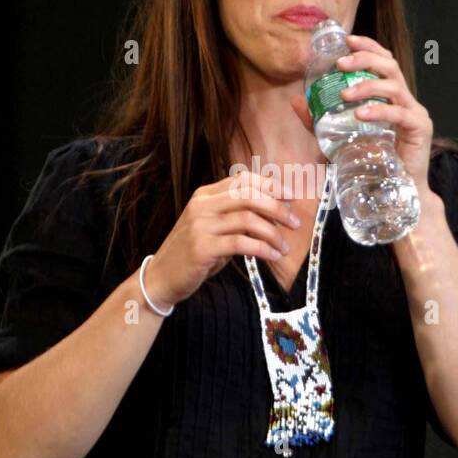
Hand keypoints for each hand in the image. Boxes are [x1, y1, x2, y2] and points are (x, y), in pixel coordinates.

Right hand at [144, 170, 301, 307]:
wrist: (162, 277)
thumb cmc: (195, 253)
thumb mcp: (216, 228)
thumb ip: (239, 216)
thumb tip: (278, 210)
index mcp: (205, 195)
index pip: (243, 180)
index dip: (271, 185)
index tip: (291, 197)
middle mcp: (202, 205)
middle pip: (249, 196)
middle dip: (278, 208)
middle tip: (295, 223)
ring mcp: (200, 225)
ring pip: (248, 219)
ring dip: (273, 234)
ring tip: (284, 247)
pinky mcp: (202, 247)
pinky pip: (241, 243)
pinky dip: (262, 249)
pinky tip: (272, 256)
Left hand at [298, 34, 433, 188]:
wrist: (399, 190)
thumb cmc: (374, 160)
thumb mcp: (340, 136)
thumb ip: (320, 120)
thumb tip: (297, 101)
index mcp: (391, 96)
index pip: (384, 61)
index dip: (368, 46)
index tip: (348, 40)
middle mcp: (405, 100)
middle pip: (390, 67)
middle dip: (364, 60)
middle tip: (341, 64)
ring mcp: (415, 113)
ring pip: (394, 87)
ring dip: (367, 86)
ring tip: (345, 94)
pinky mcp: (419, 129)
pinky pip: (399, 114)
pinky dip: (378, 111)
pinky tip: (361, 114)